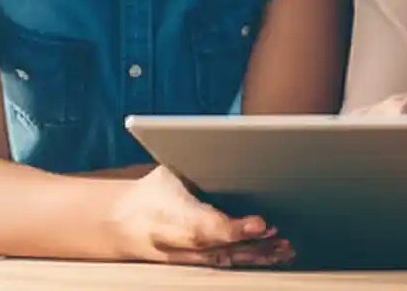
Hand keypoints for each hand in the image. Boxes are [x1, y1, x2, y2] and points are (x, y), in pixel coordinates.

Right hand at [110, 166, 293, 267]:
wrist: (122, 223)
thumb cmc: (150, 193)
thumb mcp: (170, 173)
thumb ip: (196, 164)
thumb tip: (220, 143)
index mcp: (176, 215)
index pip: (210, 227)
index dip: (236, 228)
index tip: (261, 223)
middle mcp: (184, 242)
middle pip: (224, 247)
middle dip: (255, 244)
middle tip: (281, 236)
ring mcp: (191, 256)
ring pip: (229, 259)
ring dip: (259, 255)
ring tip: (285, 249)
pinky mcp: (198, 262)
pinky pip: (228, 263)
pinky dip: (251, 260)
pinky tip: (272, 256)